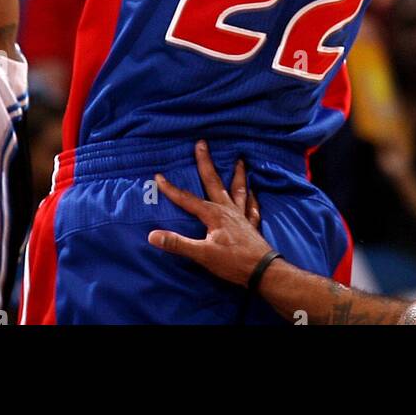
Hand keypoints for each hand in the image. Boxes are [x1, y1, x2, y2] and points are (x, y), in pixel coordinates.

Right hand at [147, 140, 269, 285]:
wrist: (263, 272)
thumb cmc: (232, 262)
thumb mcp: (202, 255)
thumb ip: (178, 244)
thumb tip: (152, 235)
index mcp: (213, 214)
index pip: (187, 199)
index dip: (171, 189)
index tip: (158, 176)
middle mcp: (227, 209)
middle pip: (213, 182)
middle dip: (205, 162)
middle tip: (202, 143)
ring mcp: (241, 216)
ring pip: (238, 189)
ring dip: (237, 174)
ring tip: (240, 160)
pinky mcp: (251, 225)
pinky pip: (252, 207)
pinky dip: (252, 198)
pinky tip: (253, 193)